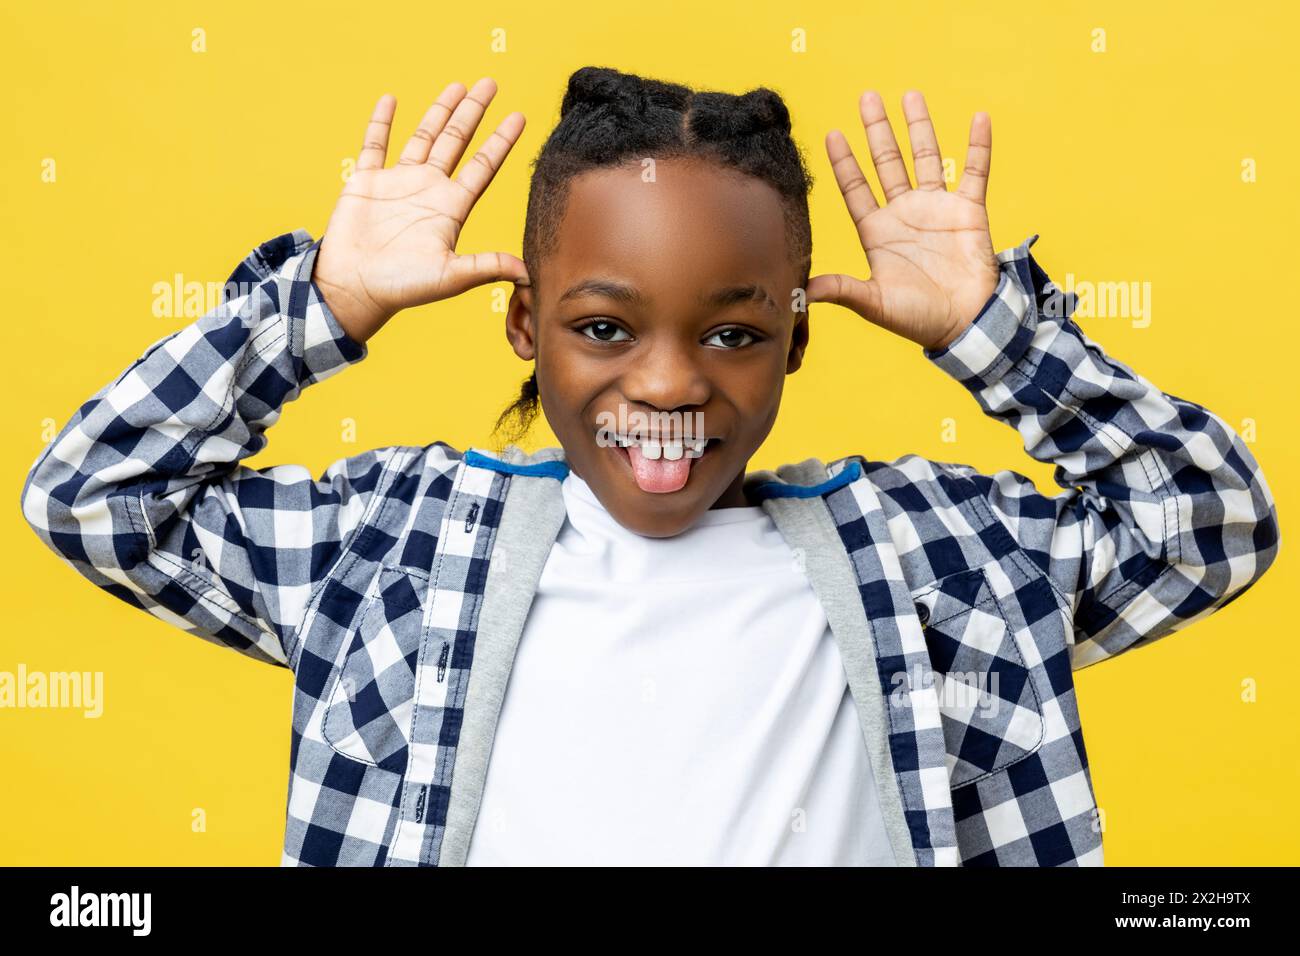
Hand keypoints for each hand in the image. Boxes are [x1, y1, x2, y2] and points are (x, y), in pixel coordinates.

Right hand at [312, 78, 529, 342]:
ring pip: (423, 137)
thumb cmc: (402, 288)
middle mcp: (429, 190)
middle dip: (473, 112)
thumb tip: (527, 273)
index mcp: (451, 208)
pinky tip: (390, 100)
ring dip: (439, 111)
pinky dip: (381, 122)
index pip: (483, 167)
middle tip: (491, 83)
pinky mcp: (367, 182)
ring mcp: (398, 183)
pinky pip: (375, 145)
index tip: (519, 117)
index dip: (500, 142)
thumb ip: (486, 266)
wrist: (354, 289)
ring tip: (457, 85)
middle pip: (457, 142)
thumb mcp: (450, 277)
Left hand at [807, 91, 998, 350]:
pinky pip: (975, 172)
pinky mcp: (969, 211)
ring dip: (918, 127)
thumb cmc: (917, 318)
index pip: (856, 189)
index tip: (833, 134)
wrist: (965, 324)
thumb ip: (842, 290)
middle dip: (877, 130)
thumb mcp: (875, 303)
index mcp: (878, 232)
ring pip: (925, 157)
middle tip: (867, 97)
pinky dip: (978, 147)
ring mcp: (937, 208)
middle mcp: (904, 213)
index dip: (844, 162)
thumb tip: (803, 290)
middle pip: (887, 162)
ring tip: (910, 95)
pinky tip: (979, 119)